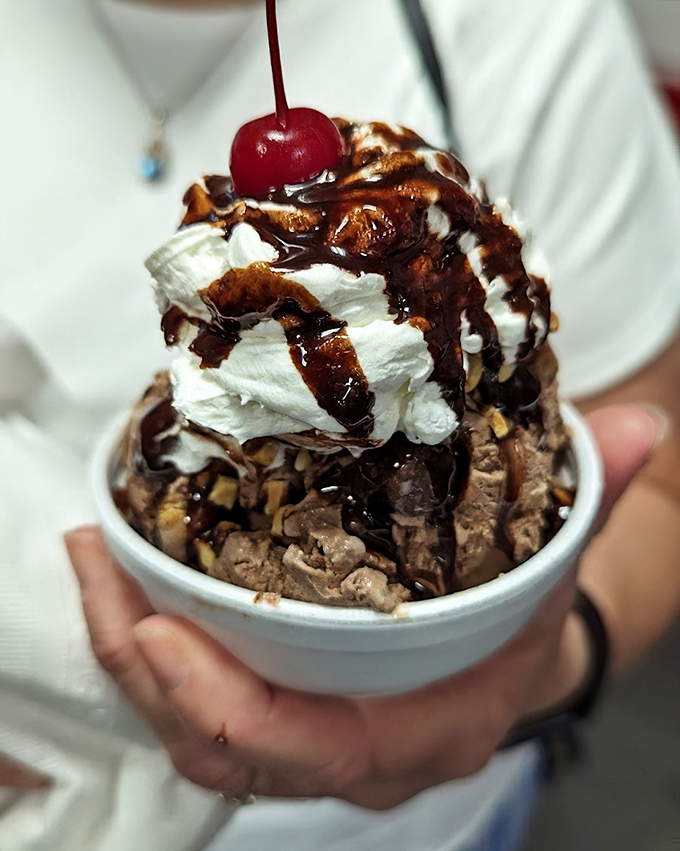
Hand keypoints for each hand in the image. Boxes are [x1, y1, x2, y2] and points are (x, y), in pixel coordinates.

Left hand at [65, 405, 658, 808]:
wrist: (514, 644)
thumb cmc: (527, 608)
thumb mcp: (558, 552)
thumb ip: (596, 494)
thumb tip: (645, 428)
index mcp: (432, 722)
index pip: (323, 750)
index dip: (236, 711)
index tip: (164, 633)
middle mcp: (361, 743)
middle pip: (231, 748)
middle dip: (150, 673)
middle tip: (106, 571)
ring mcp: (313, 728)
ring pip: (198, 728)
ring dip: (130, 650)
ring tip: (97, 559)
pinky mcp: (280, 697)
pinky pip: (198, 694)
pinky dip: (149, 640)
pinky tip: (123, 571)